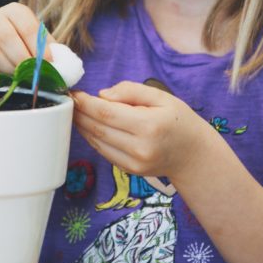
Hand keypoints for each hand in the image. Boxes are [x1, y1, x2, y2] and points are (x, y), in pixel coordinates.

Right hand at [0, 2, 52, 82]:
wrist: (8, 56)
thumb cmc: (30, 46)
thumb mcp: (42, 43)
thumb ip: (52, 51)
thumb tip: (61, 65)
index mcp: (15, 11)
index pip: (27, 27)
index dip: (38, 47)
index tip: (48, 63)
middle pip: (6, 38)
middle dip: (23, 59)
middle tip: (34, 74)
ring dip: (12, 70)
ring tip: (25, 79)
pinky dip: (0, 78)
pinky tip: (11, 81)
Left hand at [72, 81, 208, 178]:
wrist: (193, 154)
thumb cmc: (178, 120)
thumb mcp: (161, 96)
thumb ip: (131, 91)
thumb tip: (103, 95)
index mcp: (149, 125)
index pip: (107, 113)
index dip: (86, 103)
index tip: (75, 93)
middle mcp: (140, 147)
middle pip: (98, 128)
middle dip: (80, 114)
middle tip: (69, 101)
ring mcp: (134, 163)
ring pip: (98, 142)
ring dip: (83, 126)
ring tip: (75, 112)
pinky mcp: (130, 171)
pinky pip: (104, 152)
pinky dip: (93, 138)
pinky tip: (89, 126)